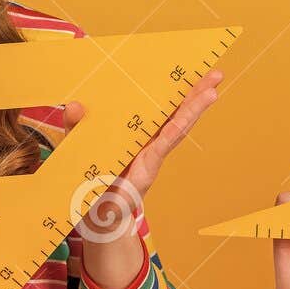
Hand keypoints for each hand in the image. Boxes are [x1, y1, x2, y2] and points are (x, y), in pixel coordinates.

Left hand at [62, 69, 222, 237]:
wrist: (90, 218)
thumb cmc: (87, 184)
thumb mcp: (78, 147)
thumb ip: (76, 126)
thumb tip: (74, 106)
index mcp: (133, 134)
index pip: (156, 107)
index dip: (172, 90)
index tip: (186, 70)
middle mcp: (147, 143)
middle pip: (175, 112)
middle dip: (195, 93)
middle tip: (215, 73)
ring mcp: (151, 154)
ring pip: (177, 124)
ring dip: (196, 106)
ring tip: (213, 89)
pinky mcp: (148, 166)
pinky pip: (167, 141)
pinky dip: (181, 124)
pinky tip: (195, 111)